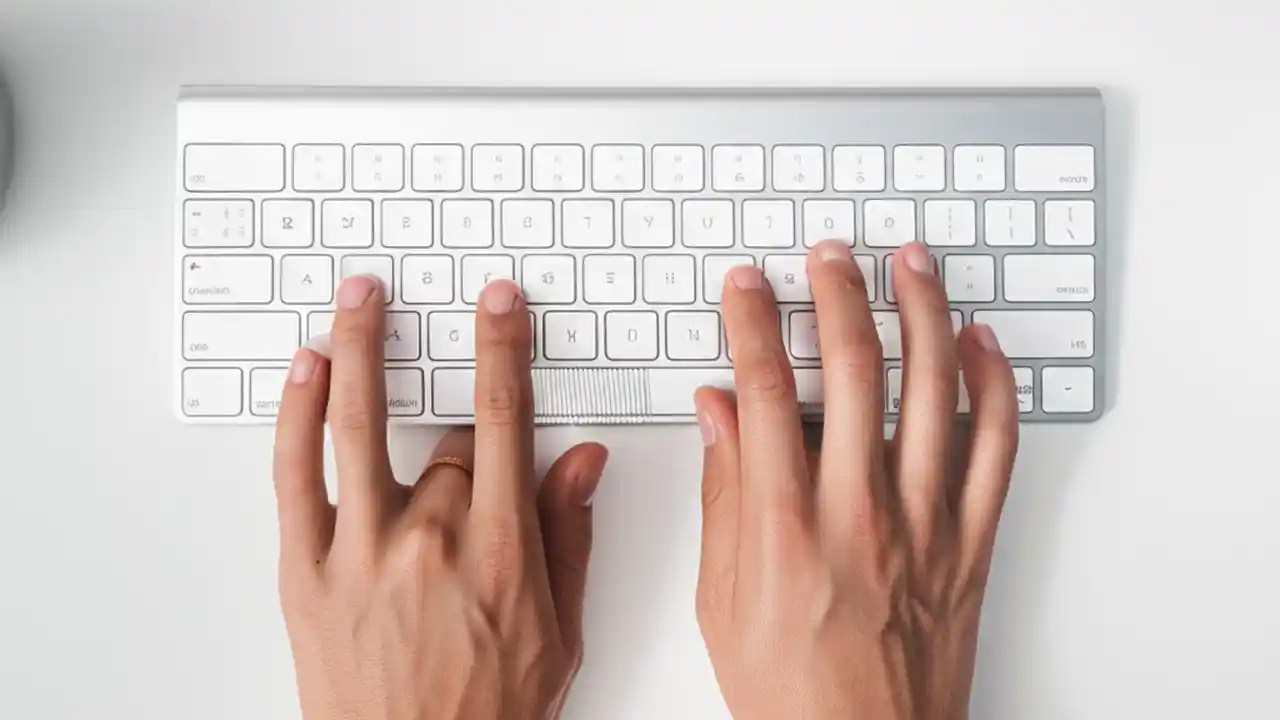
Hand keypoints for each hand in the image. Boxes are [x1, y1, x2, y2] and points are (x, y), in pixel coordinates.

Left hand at [272, 276, 607, 719]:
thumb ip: (569, 535)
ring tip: (359, 299)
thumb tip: (584, 459)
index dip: (503, 349)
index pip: (505, 420)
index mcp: (501, 550)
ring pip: (359, 424)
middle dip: (465, 429)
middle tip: (469, 450)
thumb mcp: (559, 631)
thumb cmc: (489, 712)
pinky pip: (296, 474)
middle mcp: (431, 540)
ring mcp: (362, 552)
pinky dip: (299, 413)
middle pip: (450, 438)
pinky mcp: (308, 572)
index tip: (500, 304)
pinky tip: (308, 369)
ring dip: (359, 348)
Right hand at [694, 241, 1018, 719]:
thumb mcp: (722, 596)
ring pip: (932, 391)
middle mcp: (859, 513)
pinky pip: (995, 449)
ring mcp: (924, 524)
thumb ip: (723, 494)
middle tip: (830, 253)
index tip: (747, 284)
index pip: (766, 391)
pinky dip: (993, 386)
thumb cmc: (790, 688)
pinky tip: (978, 342)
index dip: (753, 322)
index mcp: (785, 525)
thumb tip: (716, 412)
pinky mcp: (969, 543)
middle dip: (839, 295)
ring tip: (909, 264)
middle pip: (854, 371)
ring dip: (921, 314)